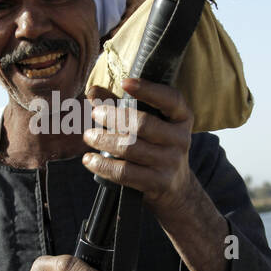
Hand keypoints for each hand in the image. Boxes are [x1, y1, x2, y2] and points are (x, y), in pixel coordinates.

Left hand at [81, 77, 193, 224]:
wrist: (174, 187)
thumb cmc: (156, 146)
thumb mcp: (147, 124)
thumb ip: (121, 106)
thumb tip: (93, 92)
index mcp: (182, 118)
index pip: (170, 99)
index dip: (148, 90)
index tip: (125, 83)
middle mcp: (181, 139)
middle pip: (143, 124)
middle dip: (115, 117)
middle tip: (95, 114)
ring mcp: (171, 162)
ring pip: (130, 148)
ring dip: (104, 140)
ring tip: (88, 136)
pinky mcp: (158, 183)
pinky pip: (125, 173)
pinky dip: (103, 165)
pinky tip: (89, 160)